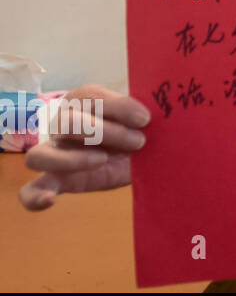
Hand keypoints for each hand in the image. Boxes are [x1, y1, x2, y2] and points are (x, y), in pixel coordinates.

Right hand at [18, 85, 148, 210]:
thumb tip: (143, 117)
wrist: (142, 156)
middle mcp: (62, 126)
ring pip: (38, 155)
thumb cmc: (137, 130)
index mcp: (82, 102)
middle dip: (105, 131)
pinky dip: (35, 196)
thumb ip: (138, 112)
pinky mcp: (57, 182)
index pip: (88, 96)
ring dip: (70, 159)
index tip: (145, 119)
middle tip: (138, 141)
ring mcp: (55, 155)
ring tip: (102, 160)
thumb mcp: (140, 118)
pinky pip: (30, 191)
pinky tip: (49, 199)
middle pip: (66, 122)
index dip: (117, 106)